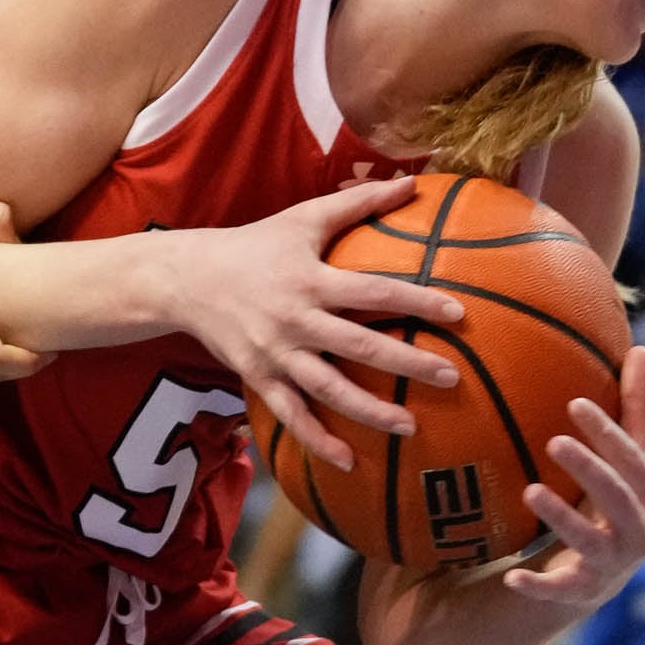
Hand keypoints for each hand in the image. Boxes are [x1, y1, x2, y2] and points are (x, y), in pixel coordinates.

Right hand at [153, 179, 465, 470]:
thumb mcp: (304, 218)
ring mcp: (276, 354)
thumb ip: (359, 203)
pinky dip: (317, 441)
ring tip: (410, 428)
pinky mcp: (258, 378)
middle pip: (359, 346)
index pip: (374, 292)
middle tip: (450, 378)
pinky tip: (349, 462)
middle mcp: (296, 320)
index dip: (416, 302)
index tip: (457, 314)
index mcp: (312, 280)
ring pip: (328, 390)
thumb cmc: (255, 246)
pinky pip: (291, 416)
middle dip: (406, 364)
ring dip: (369, 412)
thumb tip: (412, 182)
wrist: (187, 279)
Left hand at [504, 347, 644, 612]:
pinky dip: (537, 585)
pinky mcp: (579, 593)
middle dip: (590, 470)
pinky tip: (512, 577)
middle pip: (618, 499)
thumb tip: (641, 346)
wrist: (595, 574)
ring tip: (531, 490)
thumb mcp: (624, 461)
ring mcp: (611, 568)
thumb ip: (633, 409)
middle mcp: (640, 535)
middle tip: (554, 440)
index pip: (634, 461)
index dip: (608, 434)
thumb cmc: (611, 502)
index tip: (574, 403)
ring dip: (563, 519)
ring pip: (590, 543)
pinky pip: (558, 591)